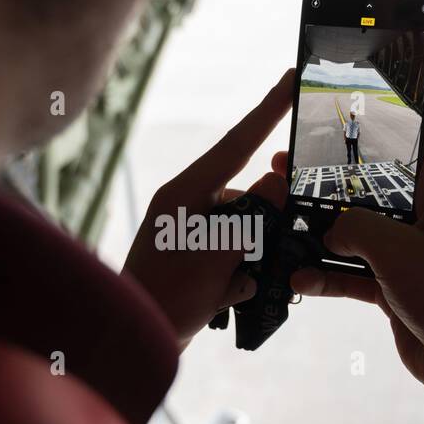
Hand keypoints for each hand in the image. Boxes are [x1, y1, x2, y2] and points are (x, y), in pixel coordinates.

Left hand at [122, 69, 293, 348]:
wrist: (132, 345)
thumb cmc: (165, 297)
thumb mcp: (216, 254)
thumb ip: (253, 216)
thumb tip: (276, 184)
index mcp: (184, 191)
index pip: (236, 143)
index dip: (267, 110)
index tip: (291, 78)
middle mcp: (186, 206)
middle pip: (248, 199)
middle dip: (261, 228)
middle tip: (252, 254)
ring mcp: (190, 235)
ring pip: (244, 235)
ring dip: (247, 263)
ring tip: (228, 288)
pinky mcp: (193, 263)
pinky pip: (232, 261)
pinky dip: (234, 282)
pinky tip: (222, 299)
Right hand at [289, 108, 423, 391]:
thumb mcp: (397, 250)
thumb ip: (355, 227)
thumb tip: (330, 228)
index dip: (397, 113)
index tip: (353, 106)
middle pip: (378, 180)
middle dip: (334, 175)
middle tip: (291, 164)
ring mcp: (414, 251)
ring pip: (360, 227)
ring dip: (322, 226)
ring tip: (281, 213)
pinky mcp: (399, 285)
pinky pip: (356, 271)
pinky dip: (329, 273)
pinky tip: (299, 277)